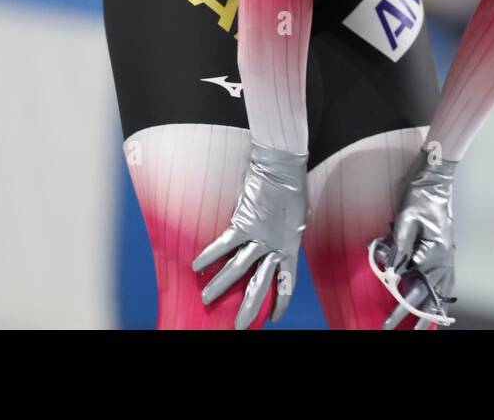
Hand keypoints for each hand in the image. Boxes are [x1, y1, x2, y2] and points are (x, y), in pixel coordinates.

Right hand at [192, 141, 308, 328]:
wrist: (284, 167)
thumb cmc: (293, 189)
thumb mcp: (297, 218)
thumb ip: (288, 233)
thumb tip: (283, 238)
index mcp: (290, 247)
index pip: (287, 282)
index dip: (280, 302)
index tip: (273, 318)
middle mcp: (274, 246)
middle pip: (260, 284)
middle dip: (248, 307)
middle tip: (237, 326)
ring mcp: (258, 236)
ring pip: (237, 268)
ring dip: (221, 285)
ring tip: (206, 299)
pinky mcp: (244, 222)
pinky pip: (224, 243)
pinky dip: (210, 255)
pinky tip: (196, 267)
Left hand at [370, 150, 457, 328]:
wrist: (435, 181)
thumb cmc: (420, 197)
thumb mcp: (405, 220)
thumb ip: (399, 247)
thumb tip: (393, 272)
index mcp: (435, 253)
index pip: (415, 287)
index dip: (400, 307)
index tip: (389, 323)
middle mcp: (443, 258)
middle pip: (430, 296)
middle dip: (416, 318)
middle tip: (399, 331)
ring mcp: (446, 256)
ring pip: (440, 292)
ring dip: (430, 310)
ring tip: (422, 327)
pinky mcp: (444, 251)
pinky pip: (444, 280)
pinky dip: (439, 295)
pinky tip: (436, 303)